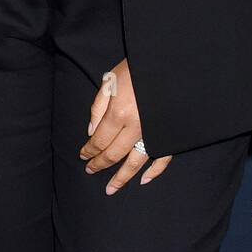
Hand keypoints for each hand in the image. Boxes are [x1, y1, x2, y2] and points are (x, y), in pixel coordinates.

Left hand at [80, 59, 172, 193]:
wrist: (169, 63)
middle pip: (114, 153)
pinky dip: (154, 172)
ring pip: (136, 162)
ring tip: (111, 189)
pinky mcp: (169, 134)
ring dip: (122, 177)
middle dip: (100, 164)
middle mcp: (136, 127)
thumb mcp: (110, 81)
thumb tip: (91, 133)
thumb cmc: (136, 68)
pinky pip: (162, 158)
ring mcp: (154, 133)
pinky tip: (143, 179)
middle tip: (90, 170)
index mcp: (119, 112)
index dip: (89, 150)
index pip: (99, 140)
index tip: (83, 155)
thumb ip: (98, 107)